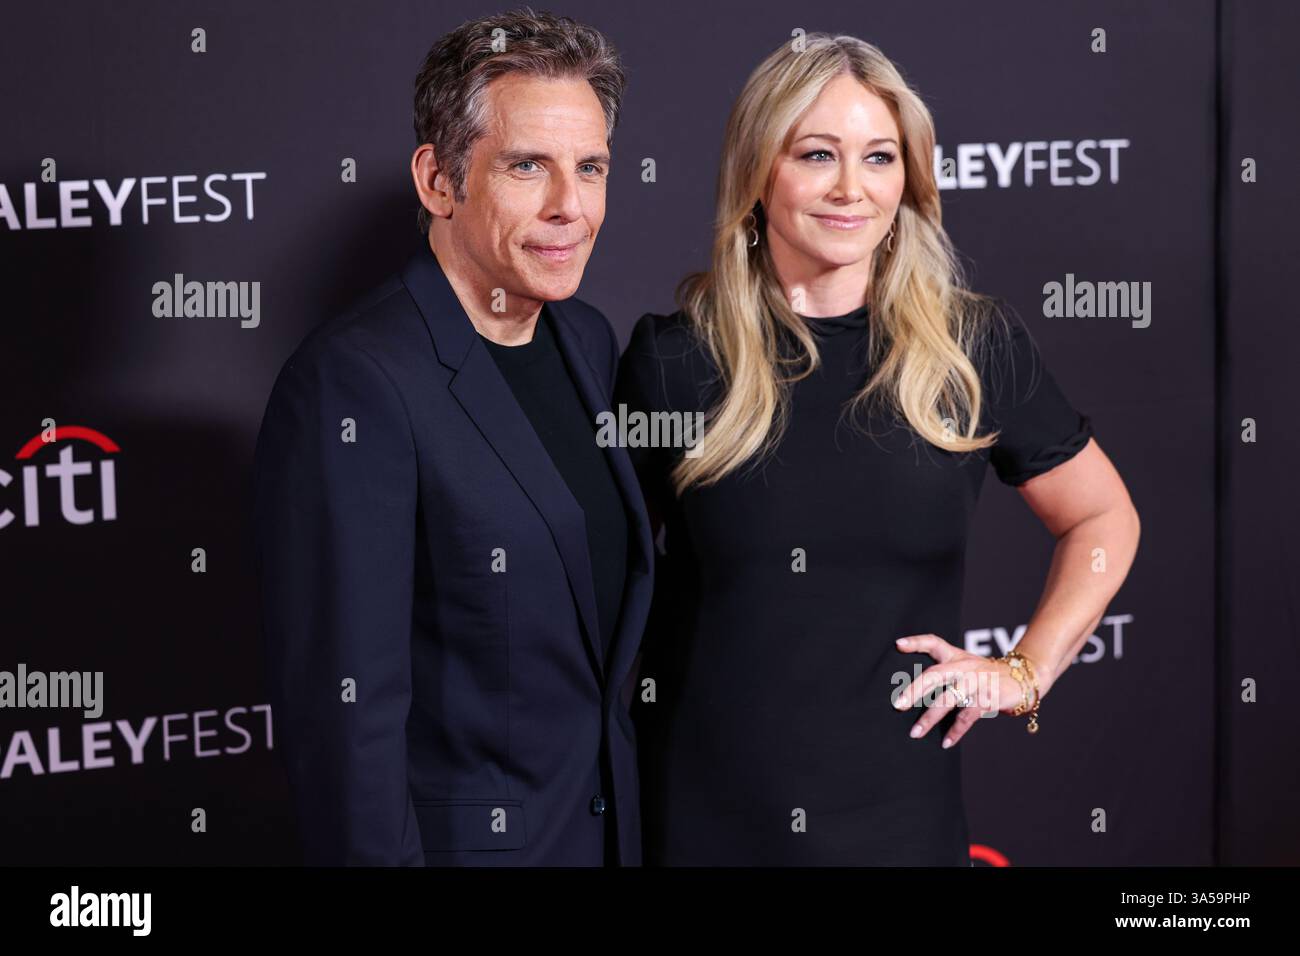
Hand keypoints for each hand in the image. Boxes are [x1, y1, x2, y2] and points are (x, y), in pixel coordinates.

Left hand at [891, 633, 1045, 748]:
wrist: (1022, 679)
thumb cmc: (984, 674)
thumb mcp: (964, 664)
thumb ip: (942, 668)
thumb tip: (909, 690)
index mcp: (955, 656)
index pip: (934, 643)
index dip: (916, 642)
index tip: (898, 645)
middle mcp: (964, 667)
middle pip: (935, 674)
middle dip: (915, 689)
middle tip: (898, 705)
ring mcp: (976, 682)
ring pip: (949, 699)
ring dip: (930, 718)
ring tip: (915, 733)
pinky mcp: (988, 698)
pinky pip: (968, 716)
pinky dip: (956, 730)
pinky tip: (946, 742)